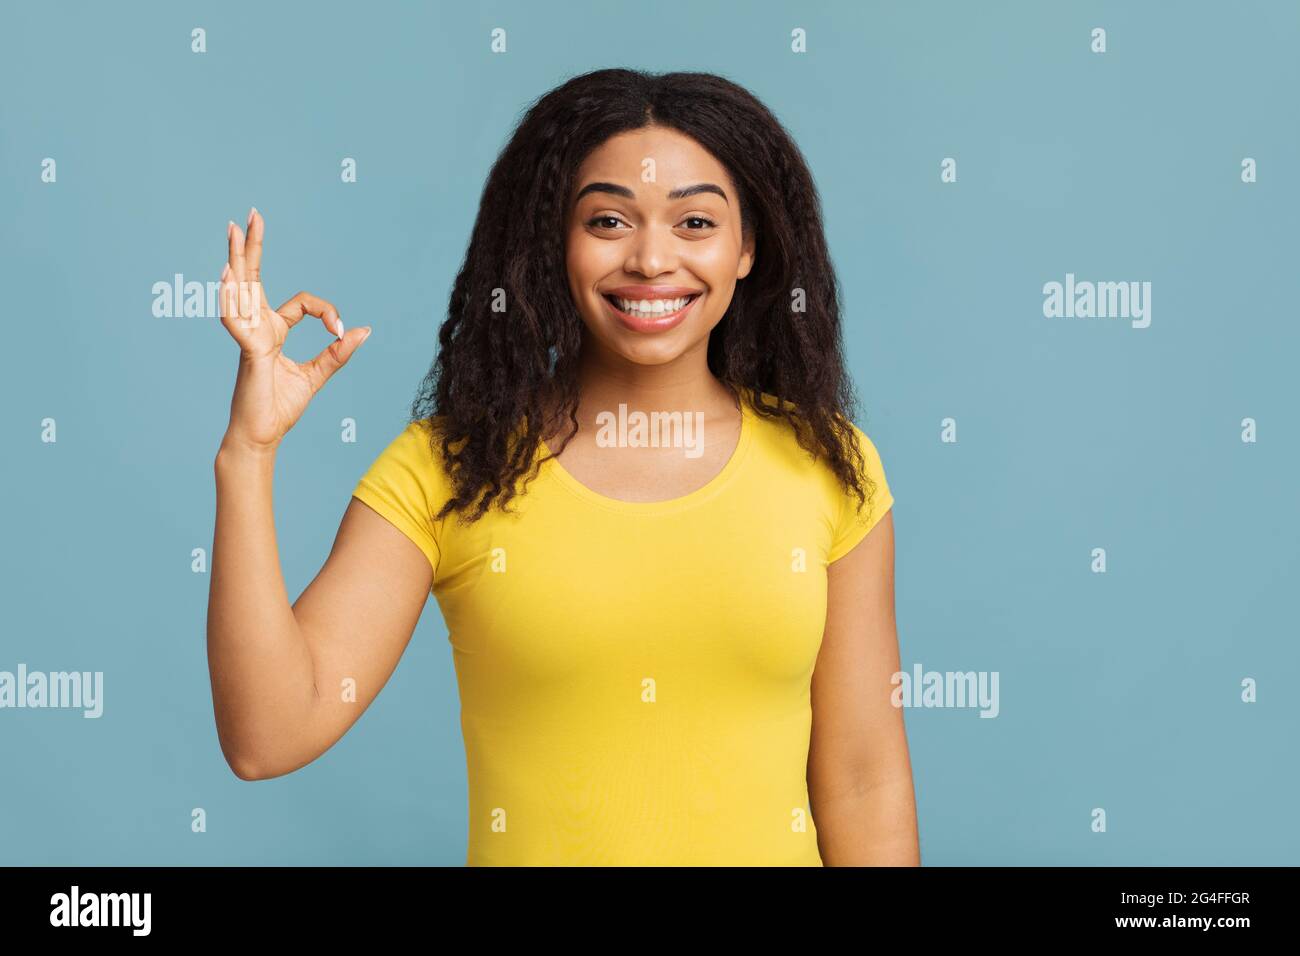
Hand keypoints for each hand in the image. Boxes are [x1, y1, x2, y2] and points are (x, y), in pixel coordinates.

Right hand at [218, 208, 369, 452]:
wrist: (262, 436)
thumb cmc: (280, 408)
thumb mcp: (316, 375)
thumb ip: (337, 352)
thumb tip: (363, 330)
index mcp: (272, 332)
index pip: (300, 303)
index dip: (325, 311)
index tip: (340, 328)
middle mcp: (257, 328)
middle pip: (254, 279)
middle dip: (254, 247)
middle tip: (251, 214)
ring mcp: (248, 337)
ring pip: (241, 289)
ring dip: (238, 258)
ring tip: (234, 230)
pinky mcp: (246, 351)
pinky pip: (236, 320)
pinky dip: (232, 297)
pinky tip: (229, 273)